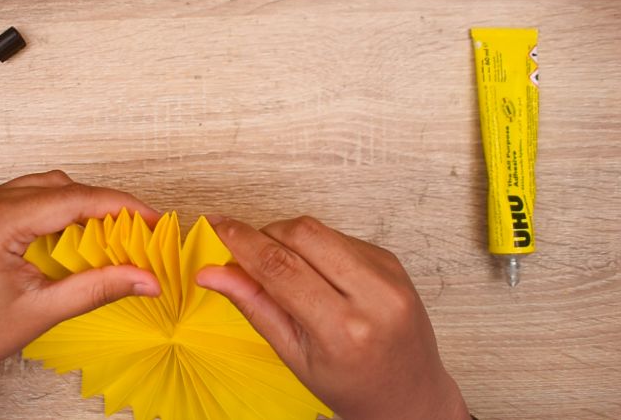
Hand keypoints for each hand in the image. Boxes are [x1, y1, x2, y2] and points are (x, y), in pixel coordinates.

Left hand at [0, 171, 161, 419]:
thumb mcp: (41, 312)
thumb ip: (98, 288)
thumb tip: (147, 278)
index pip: (71, 199)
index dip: (119, 206)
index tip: (152, 219)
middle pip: (60, 187)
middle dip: (102, 207)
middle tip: (138, 232)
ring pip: (43, 187)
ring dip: (78, 206)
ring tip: (110, 235)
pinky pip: (23, 195)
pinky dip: (52, 210)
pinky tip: (72, 235)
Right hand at [197, 216, 468, 419]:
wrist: (408, 395)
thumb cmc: (351, 385)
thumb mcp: (293, 356)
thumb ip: (254, 306)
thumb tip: (212, 273)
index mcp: (343, 330)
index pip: (280, 267)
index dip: (242, 241)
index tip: (218, 225)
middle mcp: (373, 296)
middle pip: (302, 233)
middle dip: (265, 235)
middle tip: (248, 255)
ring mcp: (388, 275)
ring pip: (321, 229)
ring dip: (289, 239)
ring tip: (284, 271)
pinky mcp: (392, 261)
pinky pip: (340, 236)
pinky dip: (316, 247)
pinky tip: (316, 275)